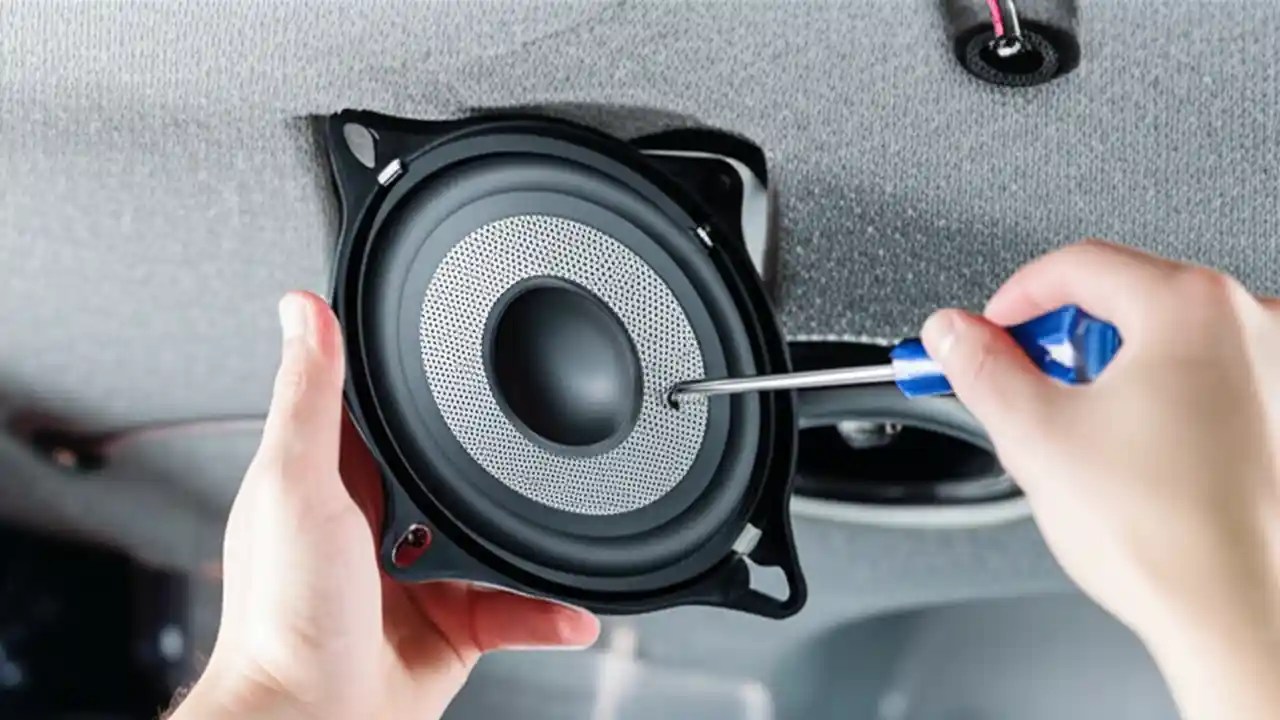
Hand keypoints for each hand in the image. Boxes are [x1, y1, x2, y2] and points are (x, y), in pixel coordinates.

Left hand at [173, 292, 598, 719]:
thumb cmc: (283, 620)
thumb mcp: (297, 487)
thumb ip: (310, 400)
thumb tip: (302, 308)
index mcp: (330, 480)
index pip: (378, 409)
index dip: (414, 382)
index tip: (458, 350)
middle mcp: (376, 525)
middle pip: (452, 473)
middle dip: (494, 469)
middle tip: (539, 451)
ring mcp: (418, 577)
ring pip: (493, 542)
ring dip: (532, 545)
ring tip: (564, 534)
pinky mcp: (452, 627)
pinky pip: (514, 608)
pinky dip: (547, 611)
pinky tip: (568, 609)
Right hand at [920, 241, 1279, 719]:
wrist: (1236, 615)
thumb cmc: (1166, 537)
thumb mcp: (1033, 434)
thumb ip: (979, 366)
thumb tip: (953, 334)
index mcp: (1190, 308)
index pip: (1077, 265)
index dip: (1010, 300)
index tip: (984, 332)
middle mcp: (1251, 323)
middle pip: (1124, 296)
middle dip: (1056, 339)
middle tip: (1016, 381)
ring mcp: (1278, 370)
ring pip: (1165, 340)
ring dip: (1107, 368)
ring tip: (1074, 429)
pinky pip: (1205, 377)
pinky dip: (1157, 395)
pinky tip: (1128, 450)